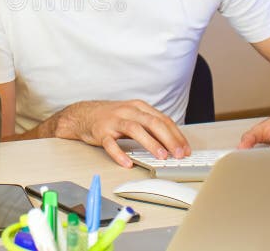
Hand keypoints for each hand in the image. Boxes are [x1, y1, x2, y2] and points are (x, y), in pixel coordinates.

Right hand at [53, 100, 190, 167]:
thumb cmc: (112, 117)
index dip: (176, 135)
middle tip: (179, 154)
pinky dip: (119, 153)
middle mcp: (128, 111)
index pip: (163, 119)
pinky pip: (110, 144)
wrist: (83, 115)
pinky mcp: (101, 132)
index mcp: (138, 107)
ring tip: (161, 156)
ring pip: (135, 130)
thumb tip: (173, 142)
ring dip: (150, 143)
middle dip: (169, 139)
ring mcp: (113, 121)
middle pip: (152, 122)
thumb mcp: (133, 115)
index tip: (185, 149)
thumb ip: (150, 126)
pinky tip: (127, 163)